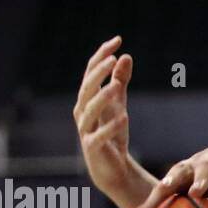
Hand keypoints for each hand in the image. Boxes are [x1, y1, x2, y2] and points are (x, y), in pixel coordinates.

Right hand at [74, 36, 133, 197]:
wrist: (111, 167)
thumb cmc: (112, 133)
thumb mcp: (118, 104)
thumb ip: (120, 81)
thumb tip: (125, 56)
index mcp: (87, 98)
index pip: (91, 72)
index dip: (101, 55)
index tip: (117, 40)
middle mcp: (82, 111)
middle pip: (87, 88)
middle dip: (98, 72)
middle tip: (113, 58)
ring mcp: (85, 130)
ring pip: (90, 110)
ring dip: (102, 97)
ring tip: (116, 86)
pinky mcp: (92, 148)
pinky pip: (99, 136)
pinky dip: (110, 127)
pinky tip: (124, 118)